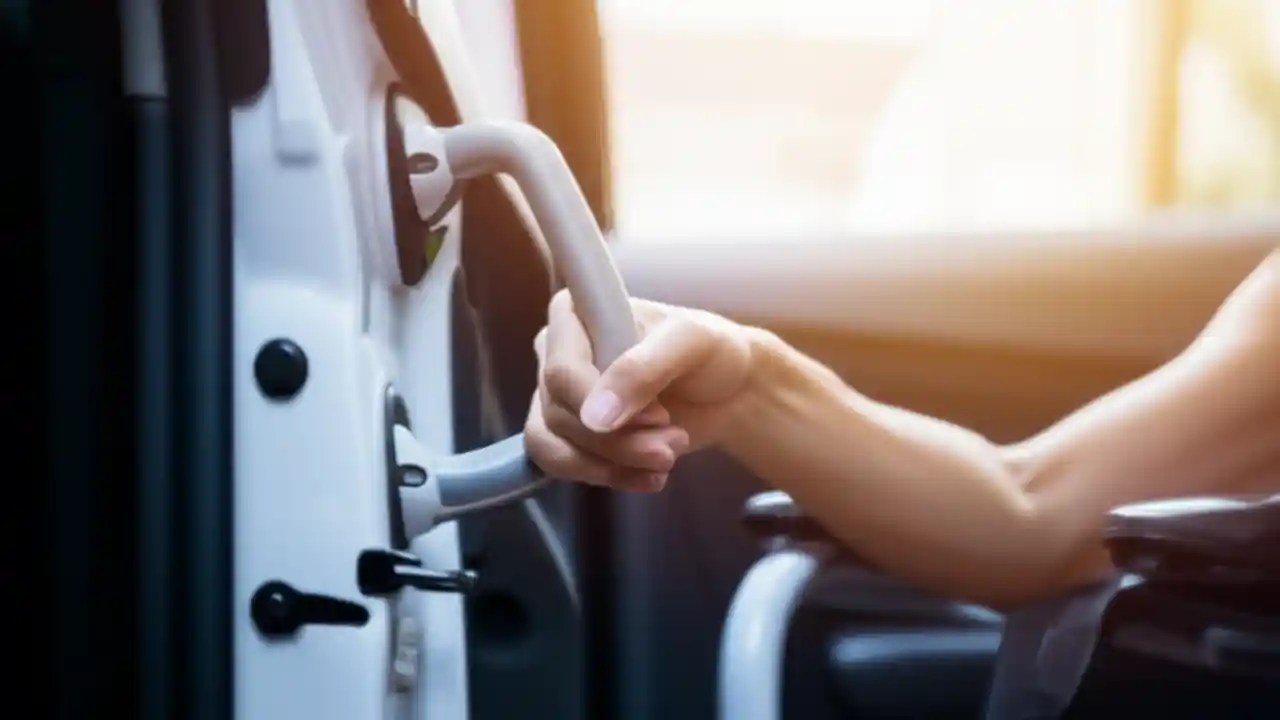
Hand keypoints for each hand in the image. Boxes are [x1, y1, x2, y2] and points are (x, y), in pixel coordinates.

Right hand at [524, 290, 756, 491]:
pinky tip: (651, 476)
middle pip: (561, 415)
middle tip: (674, 444)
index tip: (658, 416)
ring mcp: (558, 397)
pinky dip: (610, 476)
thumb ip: (641, 370)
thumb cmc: (708, 351)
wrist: (728, 390)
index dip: (599, 403)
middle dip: (620, 441)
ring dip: (615, 464)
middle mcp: (555, 353)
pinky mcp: (569, 434)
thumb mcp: (689, 343)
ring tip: (667, 458)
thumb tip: (594, 416)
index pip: (560, 371)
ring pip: (556, 448)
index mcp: (575, 314)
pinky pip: (564, 466)